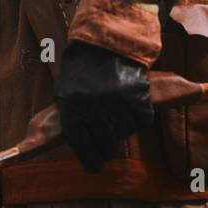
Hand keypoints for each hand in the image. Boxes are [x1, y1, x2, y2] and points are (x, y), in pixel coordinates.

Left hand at [54, 40, 153, 172]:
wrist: (107, 40)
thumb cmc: (82, 67)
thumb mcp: (66, 91)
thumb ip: (71, 117)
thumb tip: (82, 145)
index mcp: (73, 108)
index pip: (82, 146)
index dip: (89, 160)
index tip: (95, 166)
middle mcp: (95, 109)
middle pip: (105, 144)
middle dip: (105, 146)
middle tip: (106, 142)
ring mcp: (118, 105)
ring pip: (124, 133)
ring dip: (121, 128)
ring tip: (115, 110)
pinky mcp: (139, 99)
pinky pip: (141, 122)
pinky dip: (137, 117)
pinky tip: (129, 104)